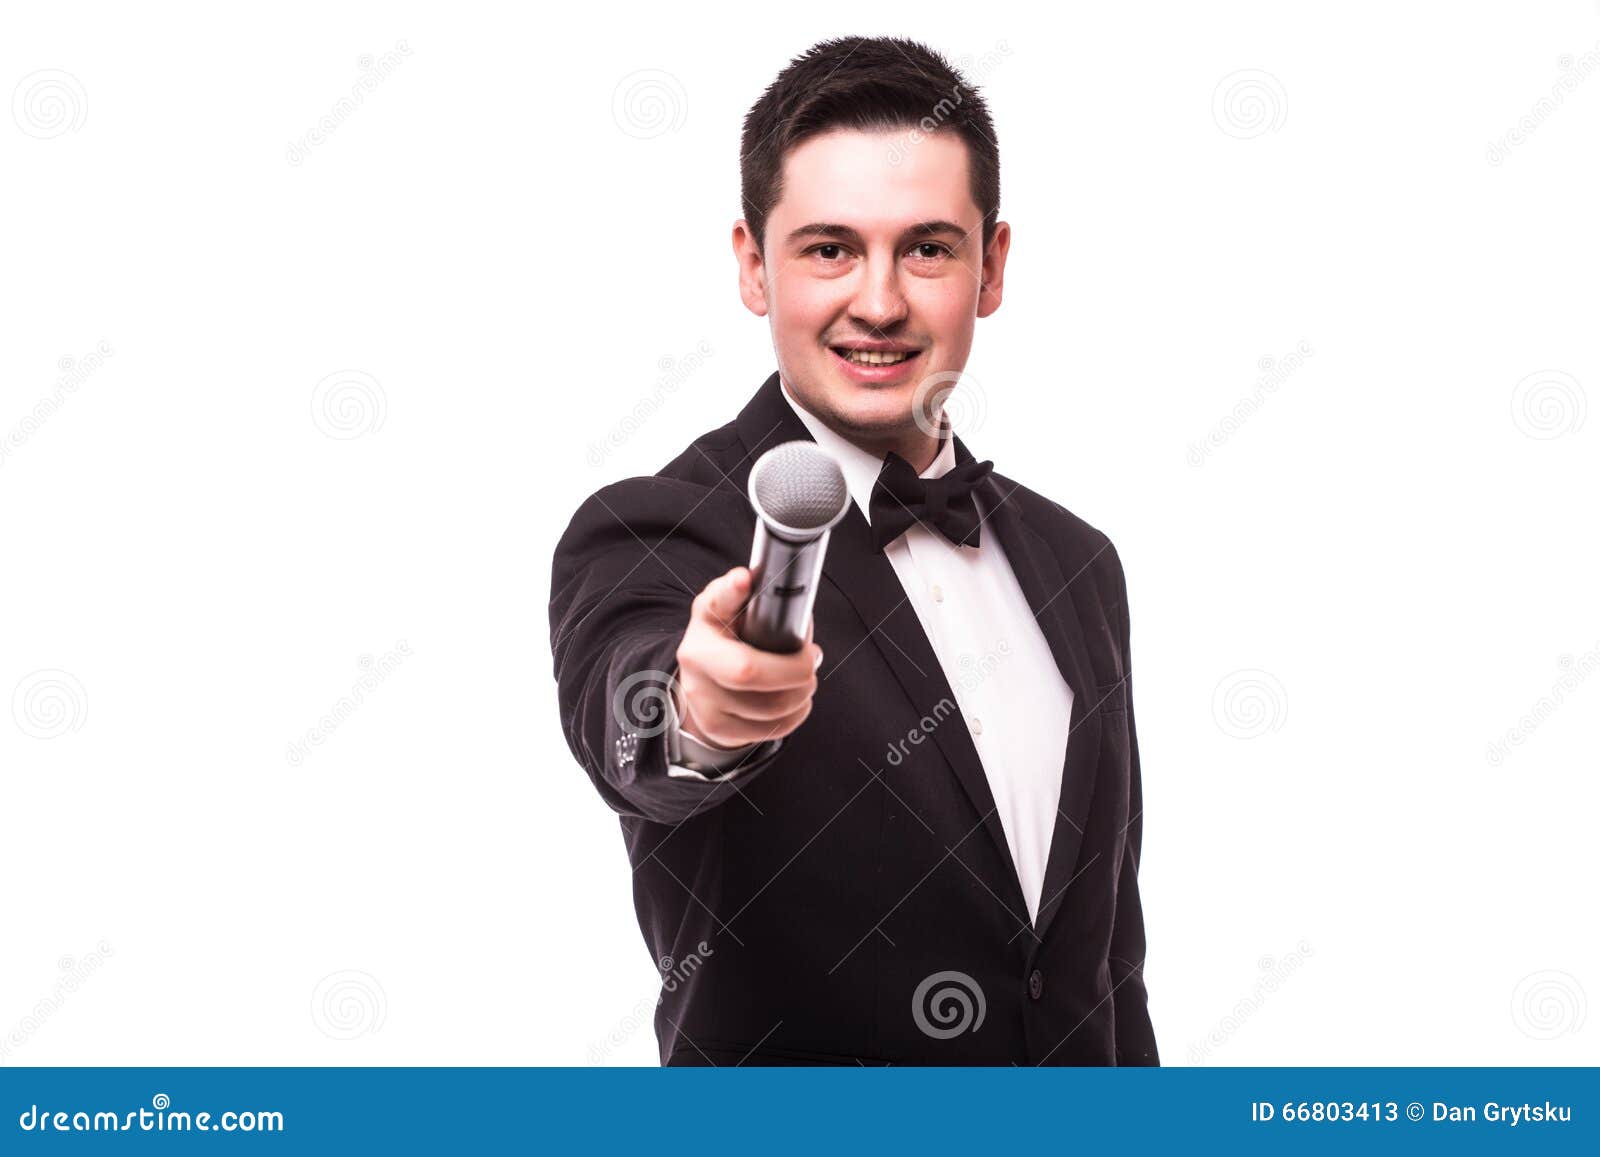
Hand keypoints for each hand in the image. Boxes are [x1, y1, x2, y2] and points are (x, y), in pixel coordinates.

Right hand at [673, 565, 821, 749]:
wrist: (703, 683)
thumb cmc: (729, 638)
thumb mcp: (730, 610)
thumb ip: (746, 595)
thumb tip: (762, 588)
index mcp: (704, 622)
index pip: (714, 604)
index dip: (730, 592)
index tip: (744, 579)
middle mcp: (695, 662)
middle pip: (748, 670)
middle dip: (794, 669)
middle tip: (811, 660)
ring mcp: (703, 699)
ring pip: (769, 706)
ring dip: (802, 693)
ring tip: (806, 680)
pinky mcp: (717, 727)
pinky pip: (772, 727)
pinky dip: (797, 714)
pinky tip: (797, 700)